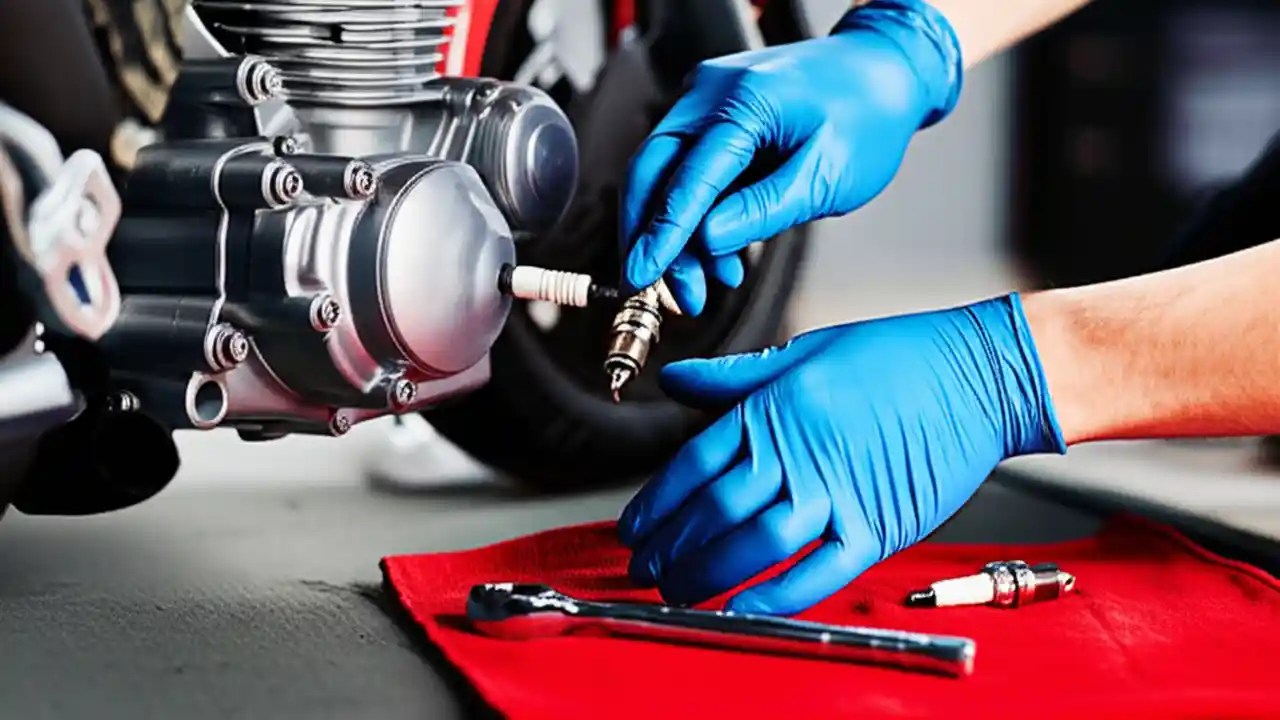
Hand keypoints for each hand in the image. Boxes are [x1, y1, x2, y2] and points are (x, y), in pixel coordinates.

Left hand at [617, 294, 1065, 615]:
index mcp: (773, 409)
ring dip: (708, 575)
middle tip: (645, 570)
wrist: (979, 373)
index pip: (693, 466)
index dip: (656, 504)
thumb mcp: (805, 351)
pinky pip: (818, 572)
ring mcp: (838, 492)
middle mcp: (798, 453)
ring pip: (754, 545)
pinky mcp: (878, 525)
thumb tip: (676, 379)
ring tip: (680, 593)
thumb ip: (735, 377)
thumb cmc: (897, 356)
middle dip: (671, 548)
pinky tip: (744, 609)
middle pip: (713, 512)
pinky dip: (777, 596)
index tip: (635, 529)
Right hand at [621, 0, 963, 314]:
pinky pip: (687, 171)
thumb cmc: (868, 115)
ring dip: (676, 235)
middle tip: (655, 287)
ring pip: (665, 176)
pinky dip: (695, 216)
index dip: (662, 233)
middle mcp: (713, 92)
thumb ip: (762, 209)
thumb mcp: (824, 176)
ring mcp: (708, 101)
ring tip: (701, 284)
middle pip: (652, 170)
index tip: (643, 274)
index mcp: (745, 100)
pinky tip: (716, 255)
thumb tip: (708, 238)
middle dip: (651, 237)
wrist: (885, 76)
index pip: (687, 176)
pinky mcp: (713, 118)